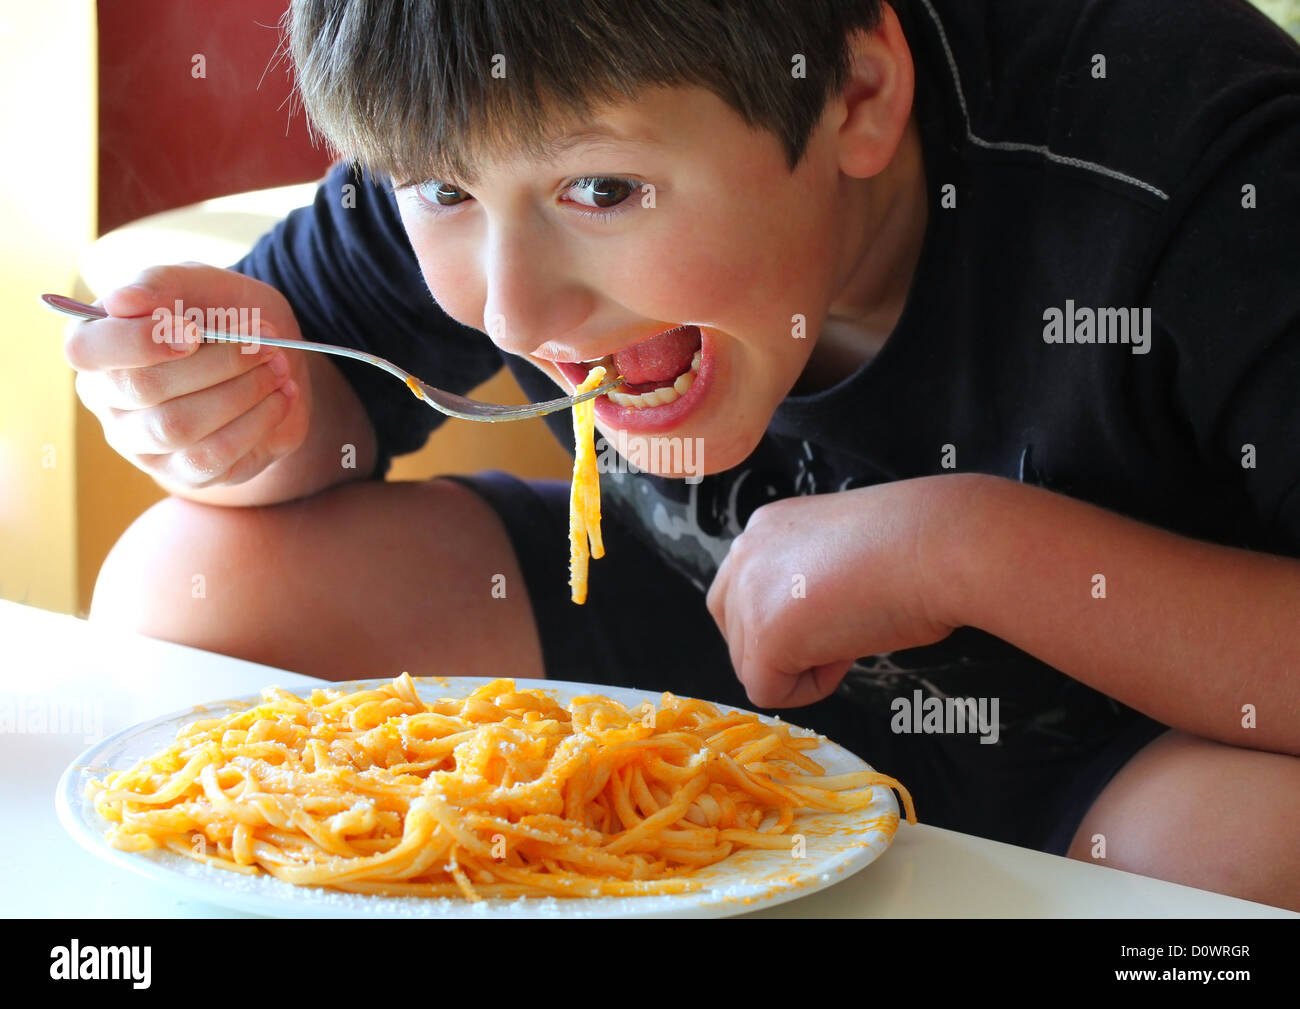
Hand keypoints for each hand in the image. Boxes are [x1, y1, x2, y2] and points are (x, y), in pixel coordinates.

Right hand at [65, 263, 310, 490]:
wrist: (271, 353)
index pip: (86, 350)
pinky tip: (282, 396)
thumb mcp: (198, 283)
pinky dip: (257, 422)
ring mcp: (142, 443)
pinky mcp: (184, 473)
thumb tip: (122, 301)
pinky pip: (213, 458)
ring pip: (178, 427)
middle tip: (265, 343)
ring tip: (278, 366)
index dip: (139, 341)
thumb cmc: (222, 313)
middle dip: (216, 363)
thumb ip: (160, 285)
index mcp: (98, 345)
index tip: (194, 331)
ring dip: (242, 392)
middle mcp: (108, 400)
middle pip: (143, 388)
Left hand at [706, 477, 964, 707]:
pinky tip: (845, 656)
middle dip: (785, 647)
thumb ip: (804, 579)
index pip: (744, 594)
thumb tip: (803, 626)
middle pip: (736, 632)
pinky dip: (809, 689)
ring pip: (750, 666)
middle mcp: (745, 553)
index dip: (792, 620)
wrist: (939, 546)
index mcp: (765, 528)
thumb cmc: (915, 548)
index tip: (838, 607)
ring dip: (800, 666)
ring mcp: (749, 594)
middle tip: (844, 626)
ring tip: (851, 632)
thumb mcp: (839, 554)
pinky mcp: (765, 637)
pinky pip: (769, 692)